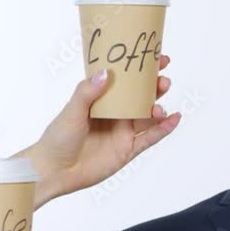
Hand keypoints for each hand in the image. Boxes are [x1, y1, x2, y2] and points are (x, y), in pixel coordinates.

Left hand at [20, 55, 180, 207]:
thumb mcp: (71, 111)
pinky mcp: (128, 149)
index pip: (125, 80)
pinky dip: (164, 129)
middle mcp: (115, 114)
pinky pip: (150, 137)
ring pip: (148, 116)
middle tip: (163, 81)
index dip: (141, 70)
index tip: (157, 59)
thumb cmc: (57, 139)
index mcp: (101, 100)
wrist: (55, 172)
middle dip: (154, 88)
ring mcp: (123, 132)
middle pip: (141, 97)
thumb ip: (88, 92)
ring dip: (159, 108)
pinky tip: (174, 119)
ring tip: (160, 108)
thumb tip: (106, 73)